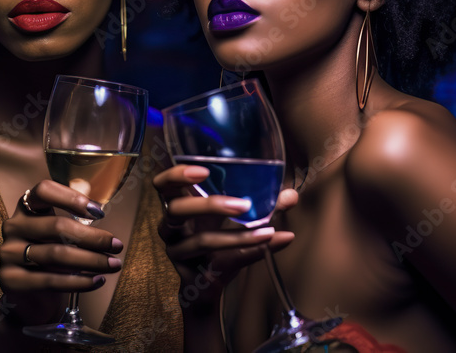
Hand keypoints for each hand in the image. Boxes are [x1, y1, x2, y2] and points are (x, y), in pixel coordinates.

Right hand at [0, 179, 123, 292]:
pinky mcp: (10, 279)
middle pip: (56, 226)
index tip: (99, 213)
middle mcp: (14, 226)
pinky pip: (50, 280)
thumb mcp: (59, 236)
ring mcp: (8, 252)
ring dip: (91, 260)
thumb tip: (105, 225)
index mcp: (26, 207)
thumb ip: (74, 224)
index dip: (72, 198)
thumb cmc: (51, 260)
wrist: (29, 297)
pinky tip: (97, 281)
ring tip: (113, 265)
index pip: (44, 190)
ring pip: (56, 254)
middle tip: (117, 245)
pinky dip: (79, 282)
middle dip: (93, 237)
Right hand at [154, 165, 296, 301]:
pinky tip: (267, 245)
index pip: (163, 185)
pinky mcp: (189, 274)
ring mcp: (177, 251)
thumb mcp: (235, 221)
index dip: (176, 175)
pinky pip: (218, 262)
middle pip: (175, 210)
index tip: (203, 170)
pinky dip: (245, 253)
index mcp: (178, 205)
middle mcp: (171, 227)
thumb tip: (292, 194)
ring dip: (236, 236)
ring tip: (266, 231)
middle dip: (208, 204)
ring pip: (200, 240)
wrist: (204, 285)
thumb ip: (261, 206)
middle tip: (243, 205)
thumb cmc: (215, 245)